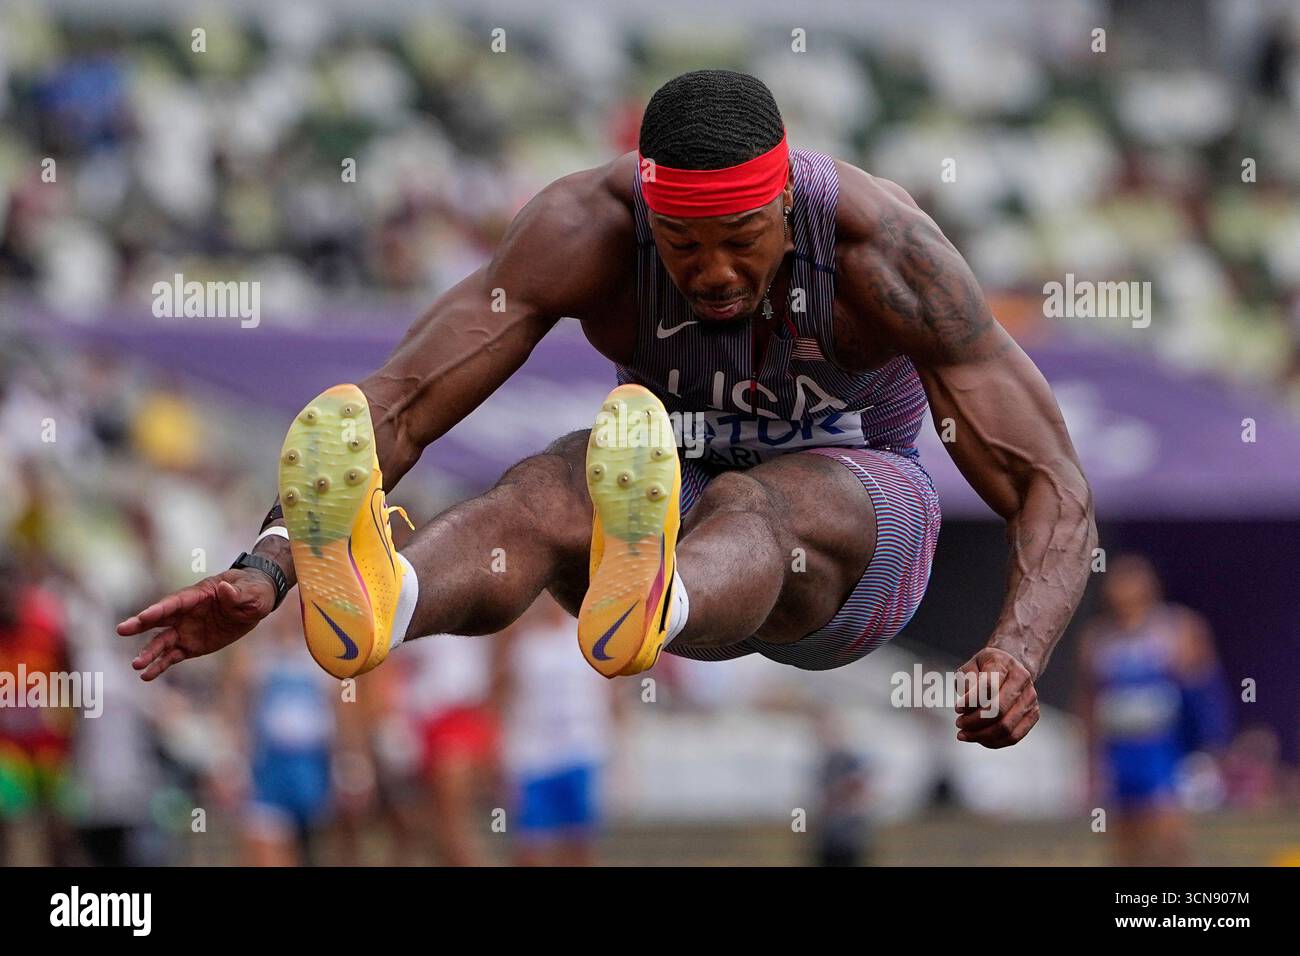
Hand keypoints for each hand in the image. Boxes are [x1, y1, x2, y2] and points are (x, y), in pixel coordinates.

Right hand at [117, 569, 277, 679]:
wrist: (255, 601)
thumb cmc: (253, 591)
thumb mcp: (252, 592)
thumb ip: (237, 593)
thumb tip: (226, 589)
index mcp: (198, 595)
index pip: (176, 602)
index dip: (161, 609)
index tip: (144, 616)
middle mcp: (186, 612)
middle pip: (159, 618)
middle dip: (141, 624)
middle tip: (121, 630)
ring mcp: (186, 629)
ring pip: (162, 641)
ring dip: (149, 652)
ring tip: (136, 665)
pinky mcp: (190, 645)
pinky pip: (172, 656)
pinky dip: (160, 665)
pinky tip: (147, 676)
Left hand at [953, 646, 1039, 747]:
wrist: (1010, 667)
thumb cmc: (986, 668)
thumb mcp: (971, 666)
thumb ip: (966, 681)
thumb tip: (966, 703)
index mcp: (1004, 664)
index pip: (988, 686)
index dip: (971, 701)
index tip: (957, 709)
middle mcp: (1022, 680)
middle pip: (998, 710)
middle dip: (974, 721)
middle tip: (959, 724)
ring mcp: (1030, 698)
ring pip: (1006, 727)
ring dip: (982, 735)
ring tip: (965, 734)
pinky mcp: (1033, 714)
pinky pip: (1014, 736)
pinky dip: (994, 742)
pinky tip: (979, 739)